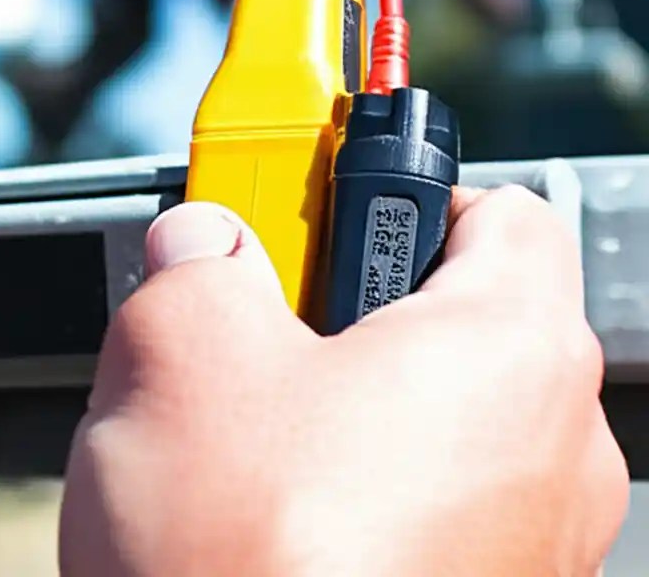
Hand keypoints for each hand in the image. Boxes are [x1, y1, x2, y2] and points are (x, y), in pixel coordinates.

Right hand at [60, 187, 628, 575]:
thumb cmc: (245, 566)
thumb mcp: (178, 348)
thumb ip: (198, 253)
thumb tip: (199, 241)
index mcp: (505, 349)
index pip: (491, 205)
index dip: (388, 188)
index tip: (317, 197)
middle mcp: (547, 446)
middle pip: (449, 316)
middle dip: (339, 307)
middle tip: (248, 318)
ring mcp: (525, 542)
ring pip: (425, 420)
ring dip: (334, 404)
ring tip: (236, 432)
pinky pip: (419, 505)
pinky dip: (348, 488)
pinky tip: (260, 514)